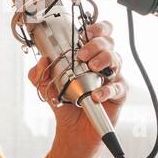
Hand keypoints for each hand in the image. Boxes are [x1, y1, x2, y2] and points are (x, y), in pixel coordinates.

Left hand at [27, 18, 127, 153]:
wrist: (73, 129)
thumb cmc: (66, 104)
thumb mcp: (46, 87)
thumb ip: (39, 73)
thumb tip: (42, 60)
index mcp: (88, 55)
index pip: (99, 33)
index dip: (96, 28)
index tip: (85, 32)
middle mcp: (102, 63)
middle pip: (109, 42)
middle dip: (96, 44)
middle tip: (82, 55)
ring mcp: (112, 77)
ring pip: (116, 59)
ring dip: (103, 60)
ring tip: (91, 68)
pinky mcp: (118, 94)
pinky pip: (118, 87)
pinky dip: (106, 89)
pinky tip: (95, 94)